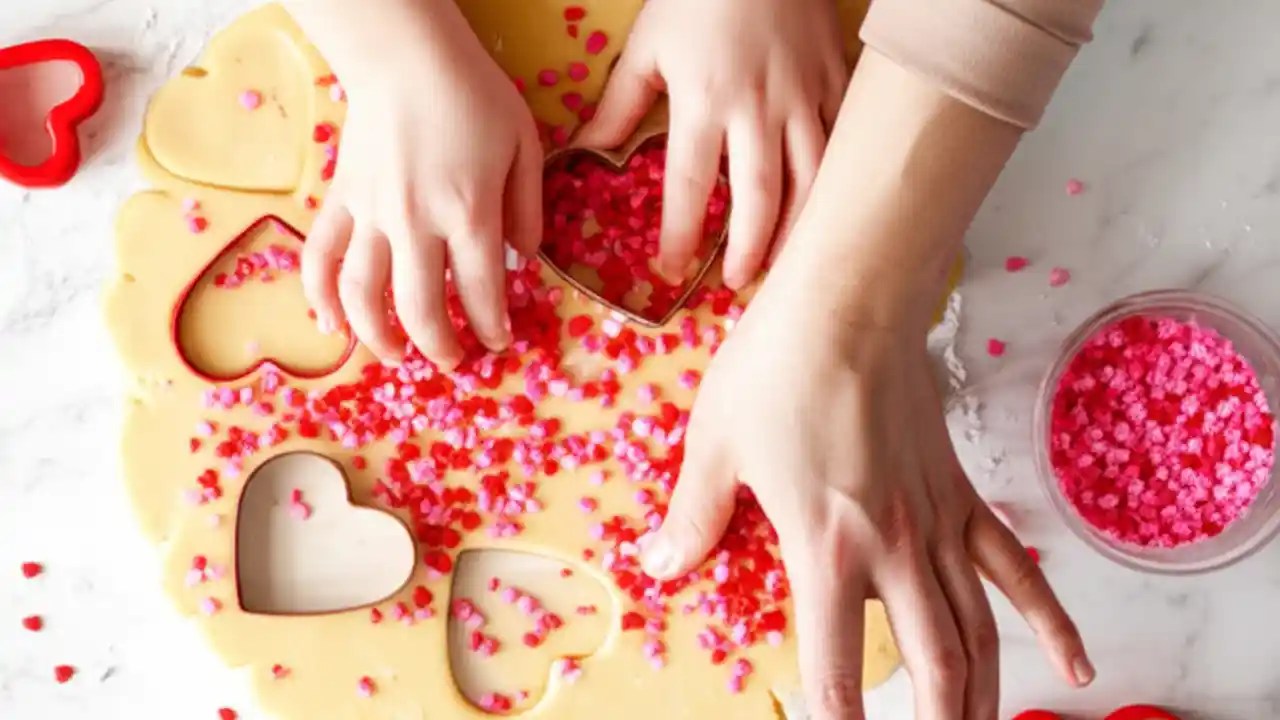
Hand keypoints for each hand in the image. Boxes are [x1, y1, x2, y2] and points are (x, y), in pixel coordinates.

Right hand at [300, 0, 541, 368]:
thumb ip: (528, 210)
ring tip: (395, 356)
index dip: (493, 327)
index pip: (481, 291)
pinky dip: (319, 295)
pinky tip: (331, 325)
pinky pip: (320, 257)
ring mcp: (370, 214)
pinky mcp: (340, 201)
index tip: (499, 341)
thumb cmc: (474, 97)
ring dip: (377, 336)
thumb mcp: (525, 146)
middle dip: (440, 346)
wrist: (407, 56)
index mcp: (469, 211)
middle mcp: (416, 222)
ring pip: (364, 293)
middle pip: (421, 308)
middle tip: (454, 360)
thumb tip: (523, 262)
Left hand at [574, 0, 847, 289]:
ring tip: (783, 264)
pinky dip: (836, 186)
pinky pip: (843, 146)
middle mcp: (758, 109)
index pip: (688, 186)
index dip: (679, 234)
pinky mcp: (836, 84)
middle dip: (746, 250)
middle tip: (733, 284)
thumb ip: (619, 103)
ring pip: (811, 181)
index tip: (669, 268)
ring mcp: (804, 99)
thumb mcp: (648, 44)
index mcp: (704, 102)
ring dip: (797, 230)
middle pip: (758, 198)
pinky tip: (828, 214)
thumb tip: (588, 151)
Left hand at [641, 275, 1093, 718]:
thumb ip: (695, 517)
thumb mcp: (715, 445)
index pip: (836, 667)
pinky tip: (1076, 668)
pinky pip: (1014, 568)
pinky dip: (1050, 621)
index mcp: (826, 547)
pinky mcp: (962, 494)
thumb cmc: (777, 367)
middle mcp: (893, 549)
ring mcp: (938, 523)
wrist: (850, 300)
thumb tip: (660, 566)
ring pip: (979, 632)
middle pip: (931, 665)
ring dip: (984, 694)